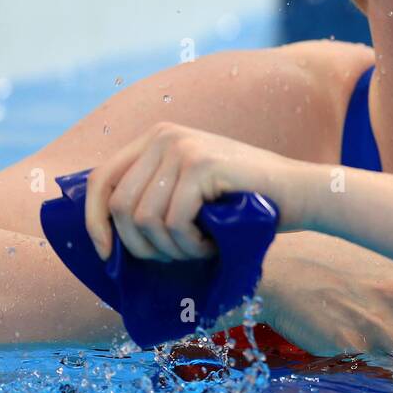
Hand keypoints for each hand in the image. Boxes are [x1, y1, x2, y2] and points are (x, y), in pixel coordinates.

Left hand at [84, 122, 303, 260]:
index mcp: (155, 138)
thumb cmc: (244, 202)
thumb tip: (102, 234)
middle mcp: (163, 136)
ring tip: (199, 248)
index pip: (99, 181)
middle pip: (119, 206)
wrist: (298, 192)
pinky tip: (212, 243)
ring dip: (171, 248)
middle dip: (141, 245)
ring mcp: (182, 148)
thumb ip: (152, 195)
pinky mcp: (201, 166)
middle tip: (176, 256)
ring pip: (145, 219)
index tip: (108, 255)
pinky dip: (191, 245)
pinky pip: (174, 223)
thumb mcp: (189, 190)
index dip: (94, 223)